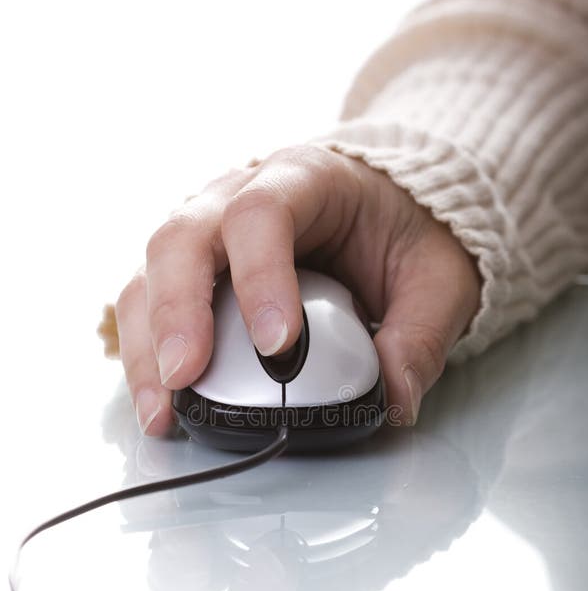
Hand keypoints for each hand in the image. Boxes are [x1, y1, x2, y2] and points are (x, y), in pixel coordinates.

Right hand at [114, 145, 480, 434]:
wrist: (386, 208)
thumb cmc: (407, 232)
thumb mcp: (439, 278)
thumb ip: (421, 336)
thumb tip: (394, 401)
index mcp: (306, 178)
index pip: (263, 212)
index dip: (260, 277)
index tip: (277, 347)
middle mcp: (238, 194)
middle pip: (180, 238)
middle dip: (177, 313)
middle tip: (186, 379)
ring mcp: (207, 231)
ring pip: (149, 274)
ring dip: (146, 345)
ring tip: (161, 411)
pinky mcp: (194, 273)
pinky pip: (151, 305)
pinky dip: (147, 356)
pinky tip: (160, 403)